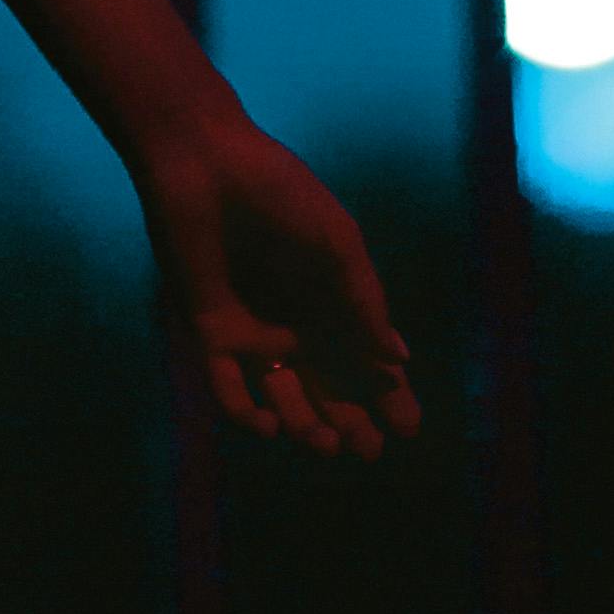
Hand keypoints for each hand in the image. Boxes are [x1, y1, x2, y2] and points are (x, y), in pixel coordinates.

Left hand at [131, 110, 417, 460]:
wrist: (205, 162)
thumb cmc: (277, 189)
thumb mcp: (336, 240)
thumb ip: (364, 298)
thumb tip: (398, 358)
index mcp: (328, 297)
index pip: (364, 359)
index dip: (388, 395)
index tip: (408, 428)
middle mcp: (292, 321)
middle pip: (326, 389)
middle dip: (349, 423)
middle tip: (369, 451)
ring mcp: (251, 330)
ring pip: (282, 397)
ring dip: (305, 425)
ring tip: (326, 441)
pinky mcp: (209, 332)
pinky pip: (228, 388)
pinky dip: (247, 414)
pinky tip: (270, 424)